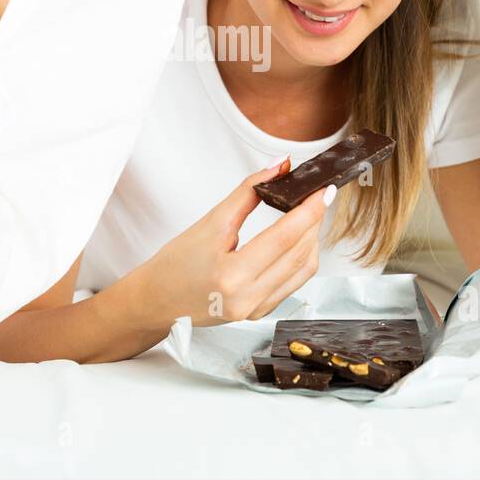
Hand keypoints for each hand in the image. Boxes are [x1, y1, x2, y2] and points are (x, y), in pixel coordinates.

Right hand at [137, 158, 335, 327]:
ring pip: (303, 271)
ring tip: (308, 215)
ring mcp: (256, 310)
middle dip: (314, 222)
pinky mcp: (260, 313)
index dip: (309, 211)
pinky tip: (296, 241)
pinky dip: (300, 259)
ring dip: (311, 240)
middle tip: (318, 196)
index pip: (284, 238)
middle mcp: (247, 298)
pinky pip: (293, 283)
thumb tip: (279, 167)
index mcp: (232, 275)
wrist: (157, 299)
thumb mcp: (210, 222)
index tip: (323, 191)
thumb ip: (248, 192)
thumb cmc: (176, 263)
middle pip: (299, 254)